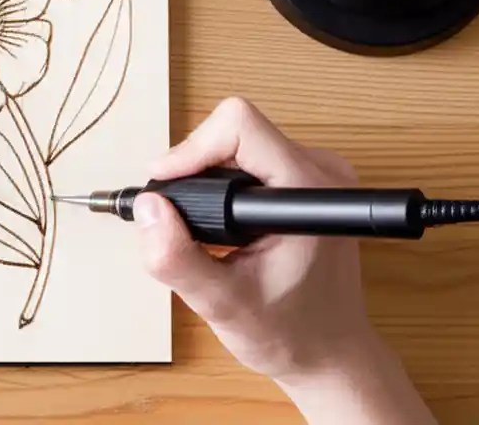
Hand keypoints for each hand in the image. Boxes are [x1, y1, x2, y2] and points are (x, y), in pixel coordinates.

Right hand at [135, 98, 435, 423]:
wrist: (331, 353)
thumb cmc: (291, 333)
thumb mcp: (222, 304)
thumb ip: (177, 257)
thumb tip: (147, 208)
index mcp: (308, 190)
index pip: (239, 126)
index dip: (191, 150)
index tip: (166, 192)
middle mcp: (320, 169)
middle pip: (234, 131)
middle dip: (194, 170)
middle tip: (175, 219)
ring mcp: (318, 172)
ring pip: (239, 143)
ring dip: (208, 179)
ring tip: (200, 228)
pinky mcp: (309, 179)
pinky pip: (251, 158)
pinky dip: (224, 186)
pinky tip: (223, 226)